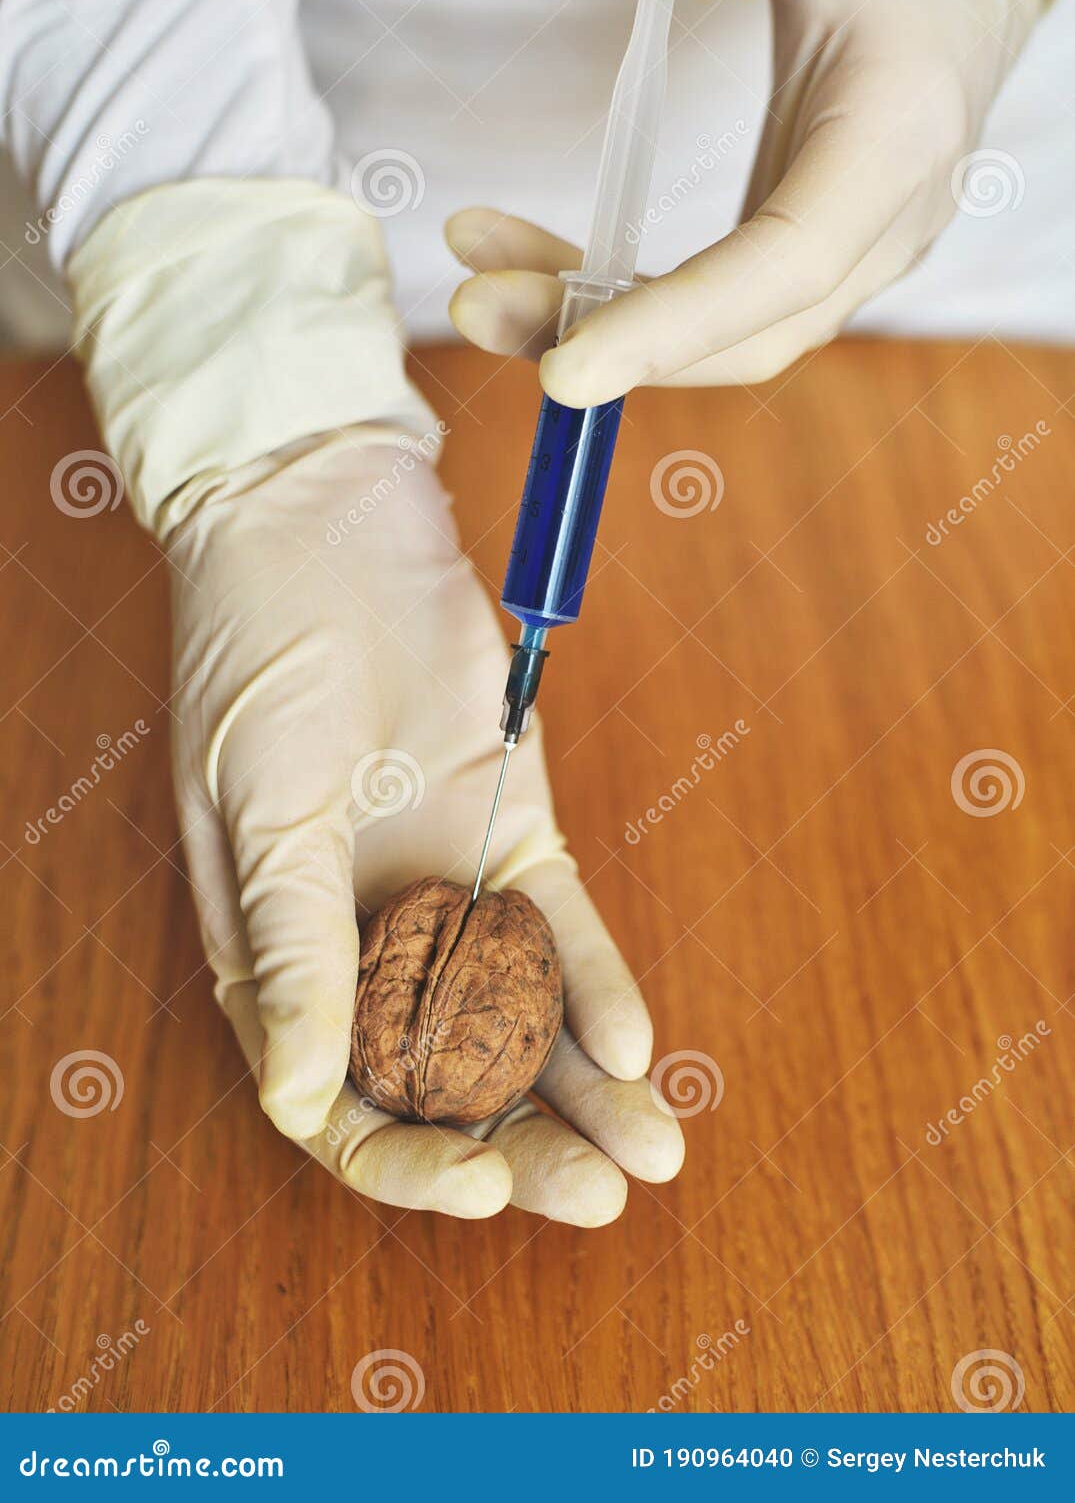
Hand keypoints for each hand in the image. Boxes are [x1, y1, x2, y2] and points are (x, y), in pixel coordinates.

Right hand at [167, 428, 683, 1223]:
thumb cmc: (264, 659)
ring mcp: (442, 891)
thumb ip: (291, 950)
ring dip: (582, 1090)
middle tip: (600, 1196)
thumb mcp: (263, 809)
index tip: (475, 1183)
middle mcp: (363, 942)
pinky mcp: (509, 833)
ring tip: (655, 1151)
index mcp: (278, 958)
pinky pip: (560, 930)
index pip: (339, 1103)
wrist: (330, 525)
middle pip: (445, 1081)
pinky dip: (595, 985)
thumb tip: (297, 1098)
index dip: (404, 1159)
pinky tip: (637, 1045)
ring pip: (518, 1020)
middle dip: (521, 1147)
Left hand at [446, 0, 1045, 396]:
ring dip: (593, 320)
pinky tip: (529, 257)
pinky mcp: (805, 246)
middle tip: (474, 307)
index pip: (779, 271)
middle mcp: (879, 228)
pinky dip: (615, 294)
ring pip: (719, 334)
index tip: (564, 371)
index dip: (672, 326)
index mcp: (892, 149)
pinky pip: (708, 302)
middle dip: (605, 339)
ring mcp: (846, 251)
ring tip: (478, 283)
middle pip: (740, 334)